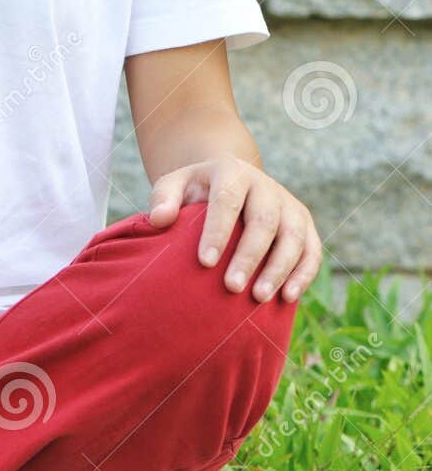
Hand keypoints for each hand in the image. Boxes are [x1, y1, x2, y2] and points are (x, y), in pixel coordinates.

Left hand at [146, 158, 322, 303]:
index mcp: (232, 172)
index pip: (227, 200)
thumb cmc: (196, 191)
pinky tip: (288, 297)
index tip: (205, 262)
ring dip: (279, 268)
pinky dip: (303, 273)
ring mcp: (288, 204)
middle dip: (249, 255)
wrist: (229, 182)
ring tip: (259, 298)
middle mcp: (265, 186)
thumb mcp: (175, 185)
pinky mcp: (305, 223)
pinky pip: (312, 249)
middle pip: (264, 220)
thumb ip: (163, 198)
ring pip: (293, 236)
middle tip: (232, 287)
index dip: (218, 231)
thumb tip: (159, 220)